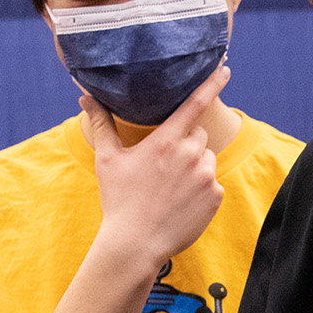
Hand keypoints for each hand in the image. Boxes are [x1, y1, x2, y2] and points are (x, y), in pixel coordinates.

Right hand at [84, 68, 228, 272]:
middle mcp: (190, 154)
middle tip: (163, 166)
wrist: (135, 243)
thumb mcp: (108, 159)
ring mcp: (206, 176)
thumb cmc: (119, 199)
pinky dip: (201, 190)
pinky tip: (180, 203)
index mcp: (165, 141)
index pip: (194, 104)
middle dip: (185, 144)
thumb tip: (85, 97)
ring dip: (194, 166)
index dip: (212, 83)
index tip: (226, 68)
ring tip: (170, 188)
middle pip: (198, 135)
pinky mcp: (215, 196)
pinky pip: (213, 183)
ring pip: (206, 159)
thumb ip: (102, 124)